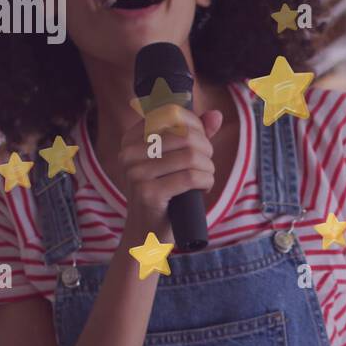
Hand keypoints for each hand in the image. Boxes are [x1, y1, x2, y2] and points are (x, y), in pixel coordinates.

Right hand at [119, 105, 223, 241]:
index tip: (201, 142)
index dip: (196, 125)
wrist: (148, 232)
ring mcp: (136, 174)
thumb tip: (216, 115)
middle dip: (206, 149)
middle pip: (185, 135)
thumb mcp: (176, 159)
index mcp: (131, 139)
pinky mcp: (148, 193)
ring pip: (191, 156)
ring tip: (205, 177)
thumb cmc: (165, 192)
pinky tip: (204, 188)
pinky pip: (191, 177)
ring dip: (208, 167)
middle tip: (206, 165)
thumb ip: (195, 135)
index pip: (171, 113)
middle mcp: (128, 153)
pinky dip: (206, 181)